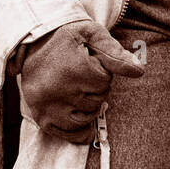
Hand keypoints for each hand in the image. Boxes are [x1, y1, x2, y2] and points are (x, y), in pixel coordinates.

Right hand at [16, 19, 144, 142]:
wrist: (31, 41)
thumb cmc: (65, 36)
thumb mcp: (92, 34)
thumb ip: (115, 53)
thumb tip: (138, 71)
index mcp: (74, 70)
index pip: (104, 82)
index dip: (101, 72)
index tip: (88, 61)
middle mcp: (59, 91)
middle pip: (96, 102)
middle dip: (94, 89)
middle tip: (81, 75)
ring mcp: (48, 106)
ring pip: (85, 119)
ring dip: (87, 107)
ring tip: (77, 89)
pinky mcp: (41, 117)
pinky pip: (68, 134)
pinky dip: (78, 130)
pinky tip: (81, 119)